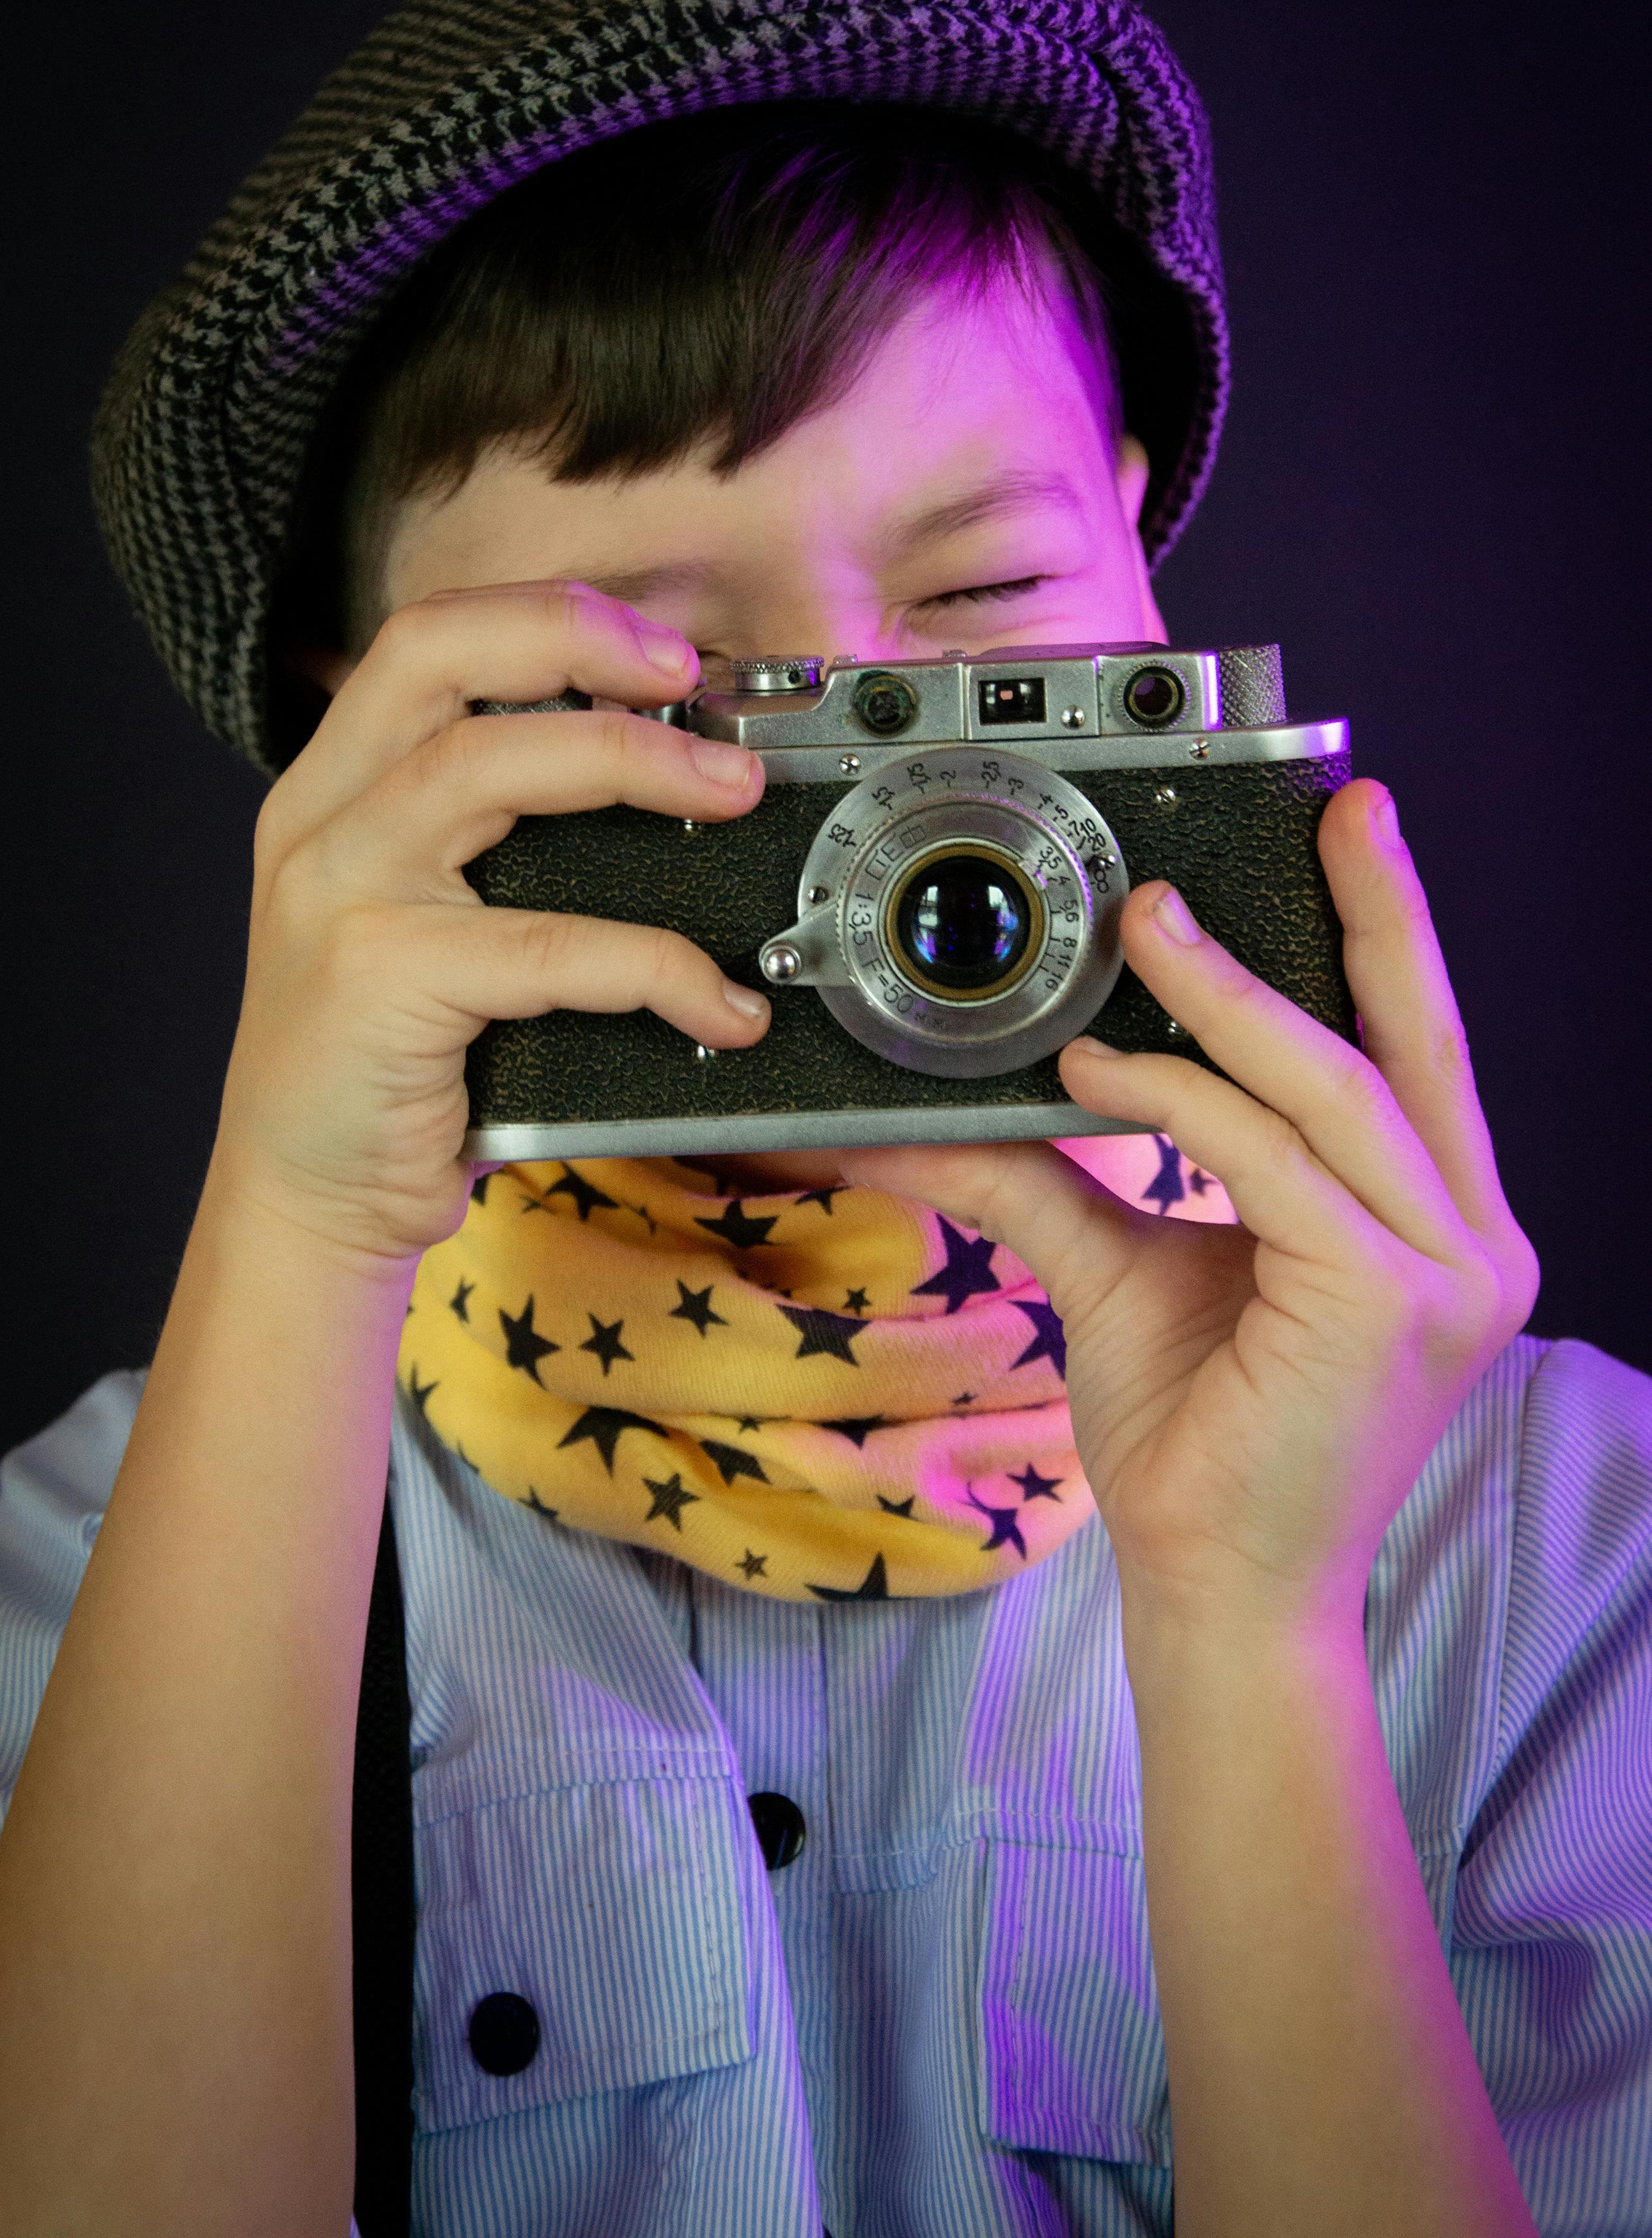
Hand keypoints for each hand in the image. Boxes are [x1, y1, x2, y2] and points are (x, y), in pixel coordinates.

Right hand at [212, 581, 768, 1264]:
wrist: (307, 1200)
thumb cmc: (392, 1059)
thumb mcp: (425, 916)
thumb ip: (493, 837)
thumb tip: (667, 772)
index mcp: (332, 787)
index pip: (428, 638)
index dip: (547, 617)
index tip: (658, 644)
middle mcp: (320, 819)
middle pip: (441, 661)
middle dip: (581, 647)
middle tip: (692, 682)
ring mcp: (339, 892)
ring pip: (485, 768)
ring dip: (632, 762)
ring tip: (731, 789)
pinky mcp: (379, 980)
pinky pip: (546, 944)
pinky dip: (654, 964)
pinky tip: (720, 1002)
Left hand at [838, 780, 1538, 1630]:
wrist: (1214, 1589)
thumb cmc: (1194, 1436)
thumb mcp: (1120, 1268)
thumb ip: (1049, 1171)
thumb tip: (930, 1102)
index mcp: (1433, 1221)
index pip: (1418, 1047)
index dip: (1391, 931)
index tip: (1353, 830)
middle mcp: (1469, 1241)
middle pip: (1418, 1038)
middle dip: (1375, 911)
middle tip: (1328, 810)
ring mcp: (1445, 1275)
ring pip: (1334, 1090)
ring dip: (1230, 1001)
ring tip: (1143, 930)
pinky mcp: (1391, 1304)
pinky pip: (1275, 1162)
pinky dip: (1183, 1103)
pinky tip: (1101, 1074)